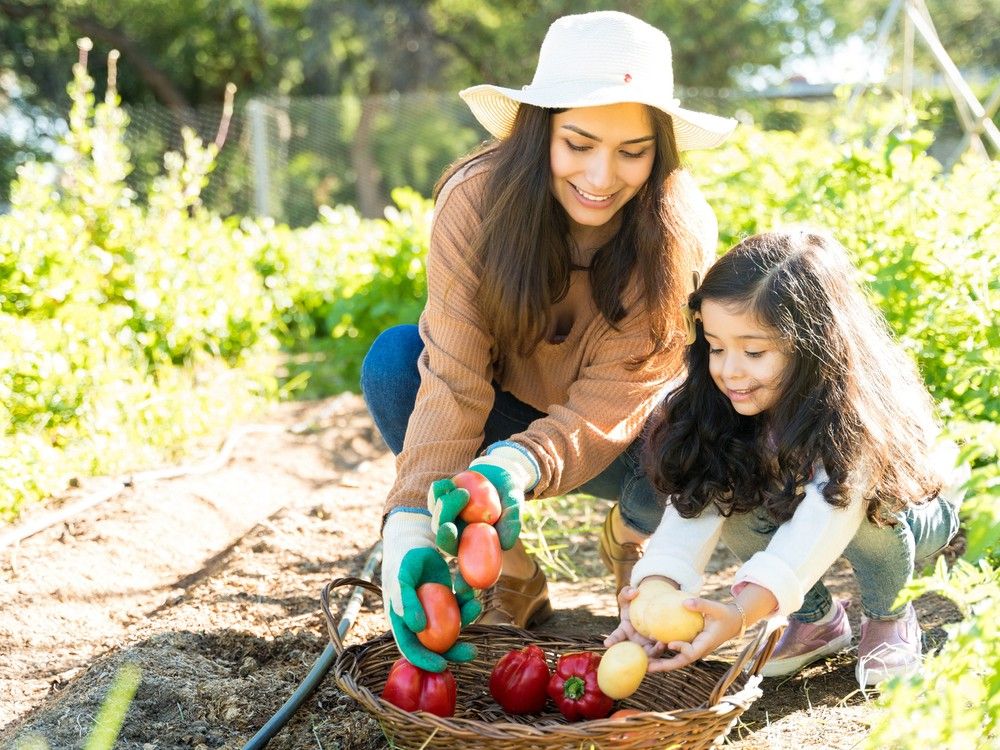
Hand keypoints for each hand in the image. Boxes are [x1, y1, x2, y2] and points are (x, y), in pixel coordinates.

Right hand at [380, 511, 480, 671]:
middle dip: (453, 652)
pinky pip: (459, 610)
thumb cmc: (403, 561)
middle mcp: (417, 621)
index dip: (424, 660)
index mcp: (400, 621)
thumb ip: (406, 602)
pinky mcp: (447, 600)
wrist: (415, 541)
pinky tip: (472, 595)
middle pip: (434, 645)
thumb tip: (419, 627)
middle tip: (472, 653)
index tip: (442, 665)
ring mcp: (433, 612)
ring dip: (466, 622)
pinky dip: (468, 606)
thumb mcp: (401, 579)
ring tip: (475, 606)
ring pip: (452, 628)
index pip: (410, 648)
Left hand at [430, 443, 537, 555]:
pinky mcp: (443, 497)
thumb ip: (511, 524)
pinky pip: (434, 495)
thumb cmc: (509, 496)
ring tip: (464, 492)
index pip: (453, 548)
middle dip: (443, 518)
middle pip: (439, 531)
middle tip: (453, 508)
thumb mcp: (514, 507)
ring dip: (445, 503)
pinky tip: (450, 483)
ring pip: (435, 513)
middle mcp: (456, 529)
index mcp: (470, 539)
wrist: (501, 476)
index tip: (449, 528)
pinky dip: (438, 489)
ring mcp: (447, 513)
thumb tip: (506, 545)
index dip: (447, 542)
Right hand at [604, 586, 666, 657]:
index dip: (612, 640)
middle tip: (636, 651)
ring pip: (649, 654)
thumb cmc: (635, 604)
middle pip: (633, 652)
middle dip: (634, 655)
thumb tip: (634, 592)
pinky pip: (661, 650)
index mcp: (624, 632)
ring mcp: (646, 646)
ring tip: (660, 644)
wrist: (651, 609)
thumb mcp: (628, 598)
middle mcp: (634, 642)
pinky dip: (664, 648)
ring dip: (654, 652)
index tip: (606, 643)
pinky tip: (668, 642)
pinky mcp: (659, 647)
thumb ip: (627, 593)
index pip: (616, 637)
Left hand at [646, 598, 745, 671]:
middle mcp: (699, 650)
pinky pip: (676, 651)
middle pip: (680, 662)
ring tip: (645, 663)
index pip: (693, 651)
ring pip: (677, 659)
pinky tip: (651, 649)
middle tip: (647, 667)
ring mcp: (694, 649)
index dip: (682, 650)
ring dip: (661, 662)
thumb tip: (684, 602)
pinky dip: (664, 652)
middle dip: (664, 666)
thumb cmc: (724, 613)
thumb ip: (701, 604)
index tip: (669, 644)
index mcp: (706, 643)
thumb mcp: (715, 607)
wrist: (732, 622)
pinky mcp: (690, 646)